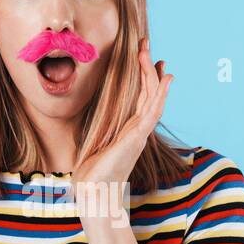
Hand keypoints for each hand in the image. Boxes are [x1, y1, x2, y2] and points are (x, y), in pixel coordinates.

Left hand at [72, 36, 172, 205]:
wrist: (95, 196)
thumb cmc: (91, 179)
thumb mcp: (89, 151)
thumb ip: (91, 140)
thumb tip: (79, 133)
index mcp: (126, 133)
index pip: (139, 101)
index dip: (143, 81)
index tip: (145, 61)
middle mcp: (136, 132)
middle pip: (147, 95)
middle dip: (147, 70)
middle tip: (147, 47)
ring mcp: (139, 134)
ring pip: (151, 98)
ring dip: (151, 74)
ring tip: (150, 53)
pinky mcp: (137, 137)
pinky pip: (152, 110)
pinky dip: (159, 92)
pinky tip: (164, 77)